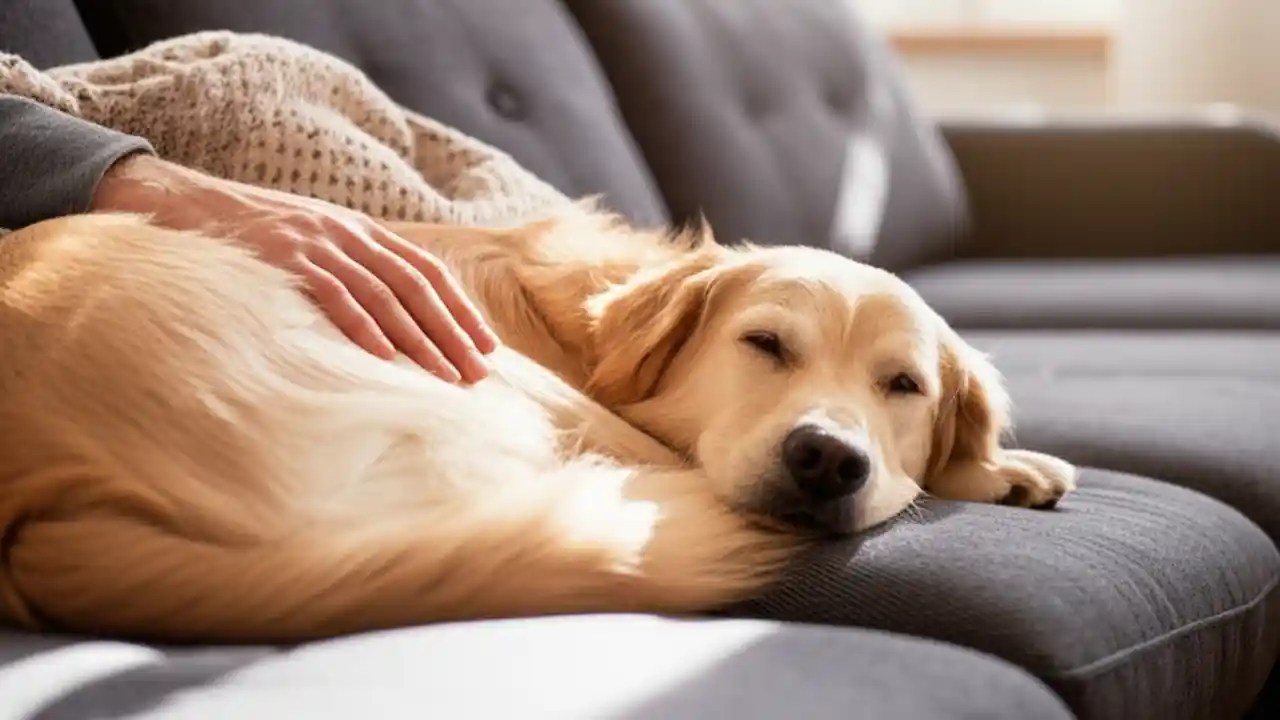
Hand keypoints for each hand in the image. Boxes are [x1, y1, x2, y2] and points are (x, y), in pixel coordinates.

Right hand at [91, 153, 497, 383]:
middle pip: (417, 287)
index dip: (460, 308)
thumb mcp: (314, 243)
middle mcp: (349, 234)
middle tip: (478, 374)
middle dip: (453, 332)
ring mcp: (318, 242)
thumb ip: (351, 269)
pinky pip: (334, 296)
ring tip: (444, 376)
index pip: (427, 271)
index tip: (486, 346)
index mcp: (362, 231)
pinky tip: (385, 359)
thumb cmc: (254, 236)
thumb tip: (392, 318)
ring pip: (385, 295)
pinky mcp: (286, 257)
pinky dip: (363, 328)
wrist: (187, 202)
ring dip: (420, 339)